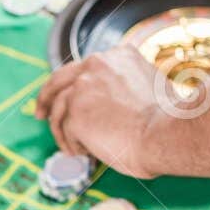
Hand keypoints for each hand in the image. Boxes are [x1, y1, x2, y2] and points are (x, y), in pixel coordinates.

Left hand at [35, 46, 172, 176]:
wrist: (167, 134)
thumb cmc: (169, 121)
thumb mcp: (152, 89)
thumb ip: (129, 87)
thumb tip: (119, 108)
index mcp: (120, 55)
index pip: (87, 66)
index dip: (76, 83)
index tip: (71, 94)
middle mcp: (97, 64)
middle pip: (58, 79)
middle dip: (46, 97)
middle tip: (40, 113)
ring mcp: (83, 88)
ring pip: (59, 109)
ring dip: (61, 130)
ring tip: (73, 149)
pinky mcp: (74, 113)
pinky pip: (64, 131)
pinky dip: (70, 144)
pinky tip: (82, 154)